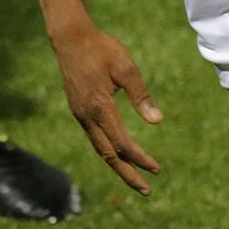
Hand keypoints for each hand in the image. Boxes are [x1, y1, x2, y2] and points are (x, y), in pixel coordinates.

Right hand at [52, 20, 164, 193]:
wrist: (70, 38)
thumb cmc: (101, 49)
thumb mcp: (126, 68)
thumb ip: (141, 95)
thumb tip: (158, 120)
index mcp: (100, 108)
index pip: (122, 144)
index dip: (140, 159)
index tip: (157, 169)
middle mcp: (87, 116)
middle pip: (109, 155)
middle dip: (128, 174)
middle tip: (146, 190)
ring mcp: (80, 114)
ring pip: (99, 148)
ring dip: (118, 165)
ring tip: (134, 177)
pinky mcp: (79, 109)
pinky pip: (94, 137)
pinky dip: (108, 150)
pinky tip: (118, 153)